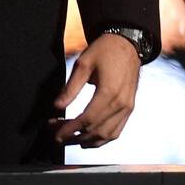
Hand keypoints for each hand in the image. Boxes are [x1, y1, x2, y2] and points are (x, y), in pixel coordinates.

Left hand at [47, 33, 140, 147]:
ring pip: (107, 135)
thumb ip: (70, 87)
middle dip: (74, 136)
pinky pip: (116, 131)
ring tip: (70, 139)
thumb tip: (57, 106)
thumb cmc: (105, 50)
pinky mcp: (129, 109)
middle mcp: (121, 104)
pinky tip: (88, 139)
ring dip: (87, 141)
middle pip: (95, 130)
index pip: (87, 119)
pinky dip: (101, 139)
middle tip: (57, 136)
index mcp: (109, 92)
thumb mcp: (83, 63)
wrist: (127, 44)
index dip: (69, 129)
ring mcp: (127, 108)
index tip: (55, 134)